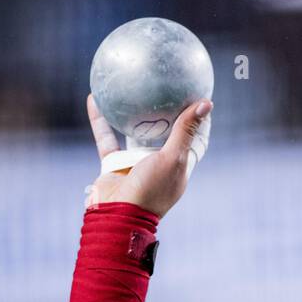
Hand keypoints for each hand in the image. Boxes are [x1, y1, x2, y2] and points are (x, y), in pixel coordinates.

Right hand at [84, 94, 212, 218]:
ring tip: (130, 87)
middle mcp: (158, 163)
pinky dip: (100, 120)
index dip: (200, 121)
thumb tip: (207, 104)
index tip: (202, 97)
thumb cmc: (151, 189)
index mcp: (179, 166)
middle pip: (165, 133)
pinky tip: (95, 98)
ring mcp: (135, 163)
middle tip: (166, 85)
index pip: (196, 140)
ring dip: (131, 113)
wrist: (118, 216)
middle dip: (166, 112)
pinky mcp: (114, 164)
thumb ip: (185, 131)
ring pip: (133, 132)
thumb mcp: (173, 158)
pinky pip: (106, 137)